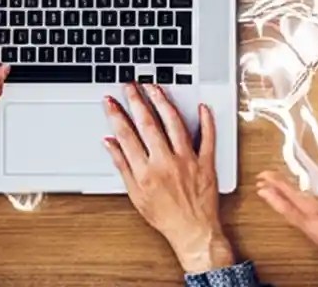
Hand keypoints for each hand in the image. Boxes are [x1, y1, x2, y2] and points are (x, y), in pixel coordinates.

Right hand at [104, 84, 234, 273]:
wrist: (193, 231)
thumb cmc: (165, 216)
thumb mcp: (135, 194)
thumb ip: (122, 166)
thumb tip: (109, 143)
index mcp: (145, 172)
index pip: (126, 135)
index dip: (115, 115)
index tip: (110, 101)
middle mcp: (165, 163)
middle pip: (148, 124)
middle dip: (136, 101)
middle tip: (130, 85)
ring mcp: (187, 161)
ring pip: (174, 124)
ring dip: (163, 102)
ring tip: (155, 88)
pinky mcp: (206, 163)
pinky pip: (207, 137)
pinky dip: (206, 121)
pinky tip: (201, 106)